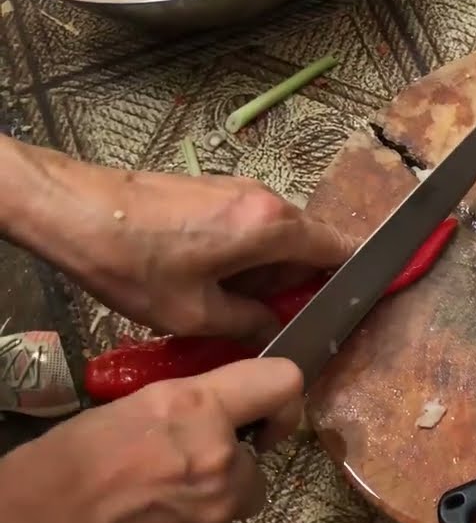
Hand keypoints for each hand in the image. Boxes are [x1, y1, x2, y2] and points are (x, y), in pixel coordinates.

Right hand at [0, 359, 300, 522]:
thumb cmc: (54, 473)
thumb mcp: (121, 414)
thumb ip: (178, 415)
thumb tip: (200, 421)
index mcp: (198, 411)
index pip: (280, 383)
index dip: (281, 400)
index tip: (265, 420)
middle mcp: (221, 460)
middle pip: (253, 465)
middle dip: (225, 472)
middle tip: (173, 477)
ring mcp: (215, 516)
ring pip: (230, 509)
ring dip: (204, 509)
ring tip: (146, 512)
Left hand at [2, 140, 357, 343]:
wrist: (71, 209)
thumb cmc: (133, 263)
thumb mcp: (195, 314)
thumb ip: (249, 325)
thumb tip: (274, 331)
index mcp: (273, 228)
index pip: (339, 249)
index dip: (355, 277)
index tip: (358, 305)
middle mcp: (266, 201)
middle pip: (308, 246)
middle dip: (297, 286)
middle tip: (274, 324)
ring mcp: (239, 191)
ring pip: (276, 239)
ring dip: (267, 274)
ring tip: (230, 308)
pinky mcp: (214, 191)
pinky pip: (250, 228)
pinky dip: (245, 257)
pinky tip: (210, 283)